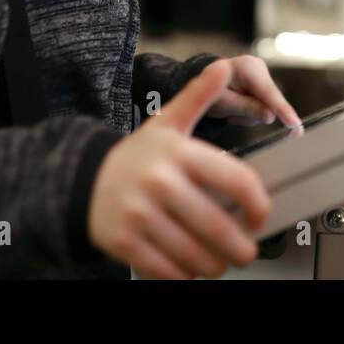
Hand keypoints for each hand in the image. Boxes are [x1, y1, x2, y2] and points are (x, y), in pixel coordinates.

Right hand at [88, 60, 271, 278]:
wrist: (81, 180)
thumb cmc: (137, 156)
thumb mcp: (168, 122)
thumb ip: (199, 97)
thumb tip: (225, 67)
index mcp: (179, 152)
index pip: (237, 180)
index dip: (258, 205)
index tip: (262, 217)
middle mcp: (160, 182)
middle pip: (217, 226)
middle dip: (240, 247)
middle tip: (246, 252)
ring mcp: (140, 214)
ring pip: (194, 253)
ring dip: (214, 265)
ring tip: (219, 262)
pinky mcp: (124, 242)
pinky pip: (167, 270)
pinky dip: (184, 275)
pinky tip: (189, 268)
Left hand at [203, 54, 301, 130]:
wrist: (204, 83)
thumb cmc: (209, 91)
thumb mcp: (222, 103)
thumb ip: (246, 108)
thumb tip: (271, 117)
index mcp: (246, 67)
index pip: (268, 92)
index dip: (282, 110)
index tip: (295, 125)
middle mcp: (258, 67)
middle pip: (270, 100)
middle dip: (256, 114)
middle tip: (233, 116)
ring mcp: (262, 75)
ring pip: (267, 105)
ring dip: (250, 114)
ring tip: (229, 110)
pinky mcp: (263, 84)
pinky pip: (264, 104)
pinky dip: (251, 111)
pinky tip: (237, 108)